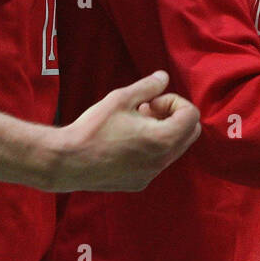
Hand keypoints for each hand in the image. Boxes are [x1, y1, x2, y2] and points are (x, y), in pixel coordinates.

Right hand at [51, 71, 201, 191]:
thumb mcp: (121, 98)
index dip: (174, 102)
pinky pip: (157, 162)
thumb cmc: (94, 128)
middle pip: (189, 133)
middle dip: (173, 117)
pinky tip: (124, 142)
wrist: (68, 162)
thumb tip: (164, 77)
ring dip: (161, 132)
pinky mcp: (139, 183)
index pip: (191, 115)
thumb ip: (148, 87)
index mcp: (163, 139)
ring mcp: (151, 175)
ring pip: (173, 149)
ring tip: (132, 124)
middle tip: (146, 110)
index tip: (150, 102)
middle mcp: (162, 161)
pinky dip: (151, 148)